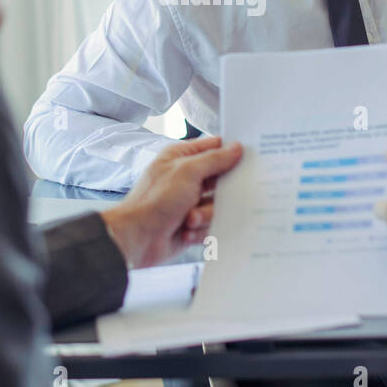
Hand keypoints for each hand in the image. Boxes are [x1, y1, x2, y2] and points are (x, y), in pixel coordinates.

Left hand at [100, 136, 242, 268]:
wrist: (136, 238)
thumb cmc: (155, 201)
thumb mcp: (188, 172)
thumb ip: (214, 159)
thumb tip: (236, 148)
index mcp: (182, 158)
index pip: (214, 147)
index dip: (232, 152)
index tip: (250, 159)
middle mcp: (186, 178)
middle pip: (221, 180)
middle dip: (219, 193)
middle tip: (215, 196)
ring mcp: (188, 202)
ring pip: (217, 205)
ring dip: (205, 214)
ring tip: (190, 219)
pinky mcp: (191, 224)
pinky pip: (211, 225)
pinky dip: (200, 229)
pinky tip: (186, 231)